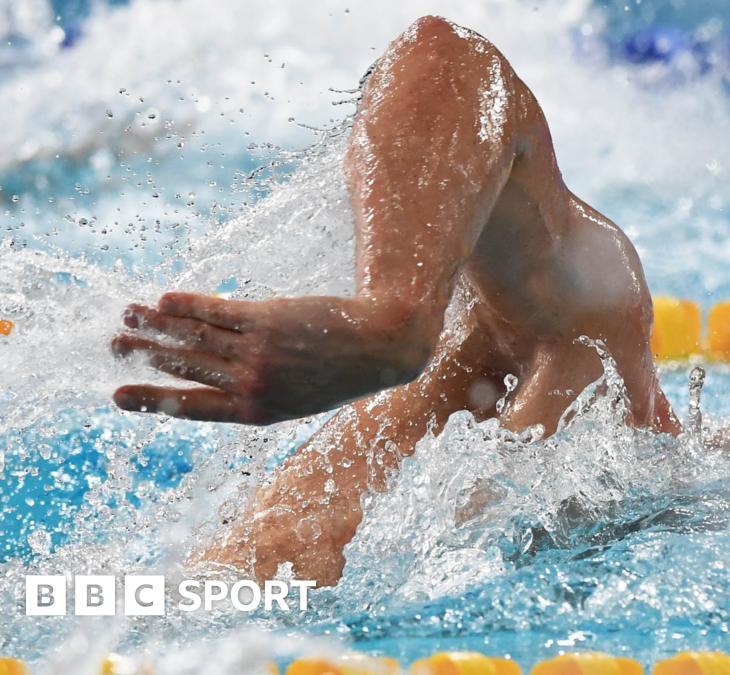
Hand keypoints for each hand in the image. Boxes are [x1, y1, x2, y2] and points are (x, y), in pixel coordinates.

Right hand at [111, 292, 434, 423]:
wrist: (383, 345)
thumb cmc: (342, 373)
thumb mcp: (300, 398)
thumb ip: (259, 394)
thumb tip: (216, 381)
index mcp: (259, 413)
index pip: (191, 408)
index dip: (151, 401)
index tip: (117, 397)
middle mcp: (253, 385)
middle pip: (185, 369)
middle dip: (144, 356)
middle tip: (112, 345)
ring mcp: (259, 352)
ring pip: (195, 338)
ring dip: (156, 325)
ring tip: (128, 315)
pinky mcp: (268, 318)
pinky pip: (218, 311)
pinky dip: (189, 305)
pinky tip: (165, 299)